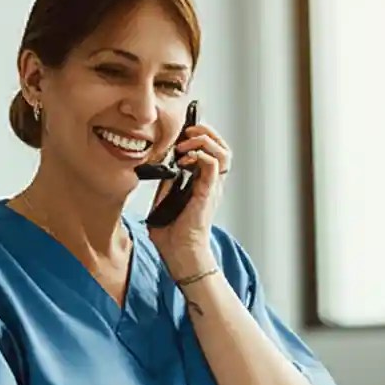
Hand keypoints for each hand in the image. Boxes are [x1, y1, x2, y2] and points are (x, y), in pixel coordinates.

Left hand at [147, 122, 233, 279]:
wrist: (179, 254)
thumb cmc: (172, 234)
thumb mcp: (164, 201)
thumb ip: (166, 185)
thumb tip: (160, 168)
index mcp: (203, 183)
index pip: (211, 150)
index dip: (201, 134)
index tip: (183, 130)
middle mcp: (211, 183)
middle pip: (222, 146)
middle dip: (206, 131)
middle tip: (187, 131)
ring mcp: (212, 188)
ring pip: (223, 152)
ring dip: (205, 140)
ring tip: (187, 143)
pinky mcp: (208, 194)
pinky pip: (213, 166)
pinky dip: (201, 155)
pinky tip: (185, 159)